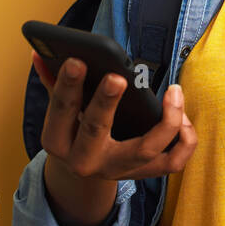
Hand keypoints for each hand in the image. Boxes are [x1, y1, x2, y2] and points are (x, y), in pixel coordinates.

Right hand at [31, 51, 197, 180]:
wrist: (85, 171)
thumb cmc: (74, 129)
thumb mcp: (59, 110)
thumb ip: (51, 81)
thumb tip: (39, 51)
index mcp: (58, 141)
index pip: (61, 110)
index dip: (68, 85)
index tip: (78, 61)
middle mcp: (85, 160)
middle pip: (96, 130)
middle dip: (105, 102)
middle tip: (117, 76)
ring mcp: (116, 169)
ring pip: (146, 149)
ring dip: (165, 120)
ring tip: (174, 91)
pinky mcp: (143, 174)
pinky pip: (173, 162)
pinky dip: (185, 141)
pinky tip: (184, 117)